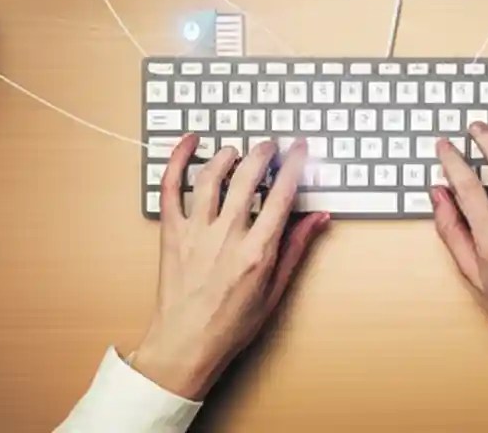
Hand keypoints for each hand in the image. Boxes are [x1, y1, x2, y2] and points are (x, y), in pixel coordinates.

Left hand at [130, 134, 330, 398]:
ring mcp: (196, 232)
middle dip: (263, 153)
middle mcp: (227, 236)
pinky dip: (178, 160)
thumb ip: (296, 248)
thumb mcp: (275, 291)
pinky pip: (170, 187)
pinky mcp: (171, 232)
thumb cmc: (231, 324)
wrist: (185, 344)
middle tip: (271, 145)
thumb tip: (317, 217)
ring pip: (211, 177)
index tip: (299, 148)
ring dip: (227, 155)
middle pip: (247, 177)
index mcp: (257, 252)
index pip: (281, 195)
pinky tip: (189, 143)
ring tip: (237, 150)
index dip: (293, 165)